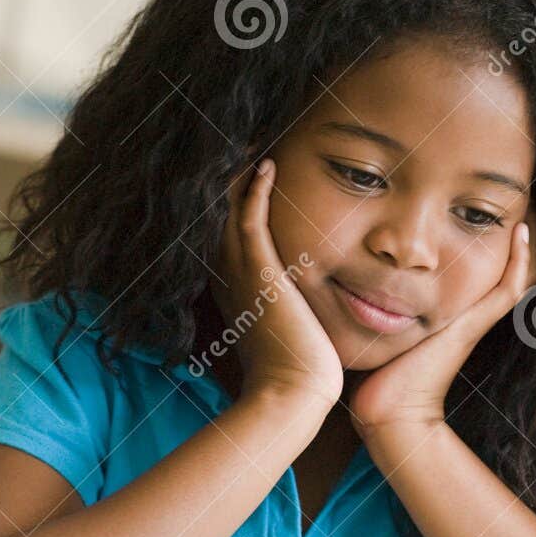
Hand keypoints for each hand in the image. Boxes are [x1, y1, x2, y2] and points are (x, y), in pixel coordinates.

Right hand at [219, 158, 343, 409]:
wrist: (293, 395)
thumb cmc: (301, 374)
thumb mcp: (294, 332)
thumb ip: (296, 310)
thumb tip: (312, 306)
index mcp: (236, 288)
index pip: (232, 233)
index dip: (237, 201)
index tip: (254, 173)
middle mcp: (230, 277)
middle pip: (223, 213)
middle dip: (232, 178)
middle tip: (246, 143)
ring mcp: (241, 274)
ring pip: (231, 209)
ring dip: (241, 174)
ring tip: (253, 141)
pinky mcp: (260, 274)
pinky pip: (250, 219)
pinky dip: (256, 190)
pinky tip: (267, 164)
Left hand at [349, 209, 535, 436]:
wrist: (388, 414)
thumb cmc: (375, 378)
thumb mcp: (375, 332)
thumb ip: (370, 309)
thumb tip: (344, 282)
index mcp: (445, 314)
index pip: (471, 270)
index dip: (481, 241)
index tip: (482, 206)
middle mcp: (463, 315)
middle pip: (500, 270)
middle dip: (510, 237)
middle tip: (519, 198)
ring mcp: (472, 321)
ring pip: (511, 275)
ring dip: (522, 242)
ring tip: (527, 204)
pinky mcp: (472, 327)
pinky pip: (506, 289)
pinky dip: (518, 261)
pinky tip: (521, 230)